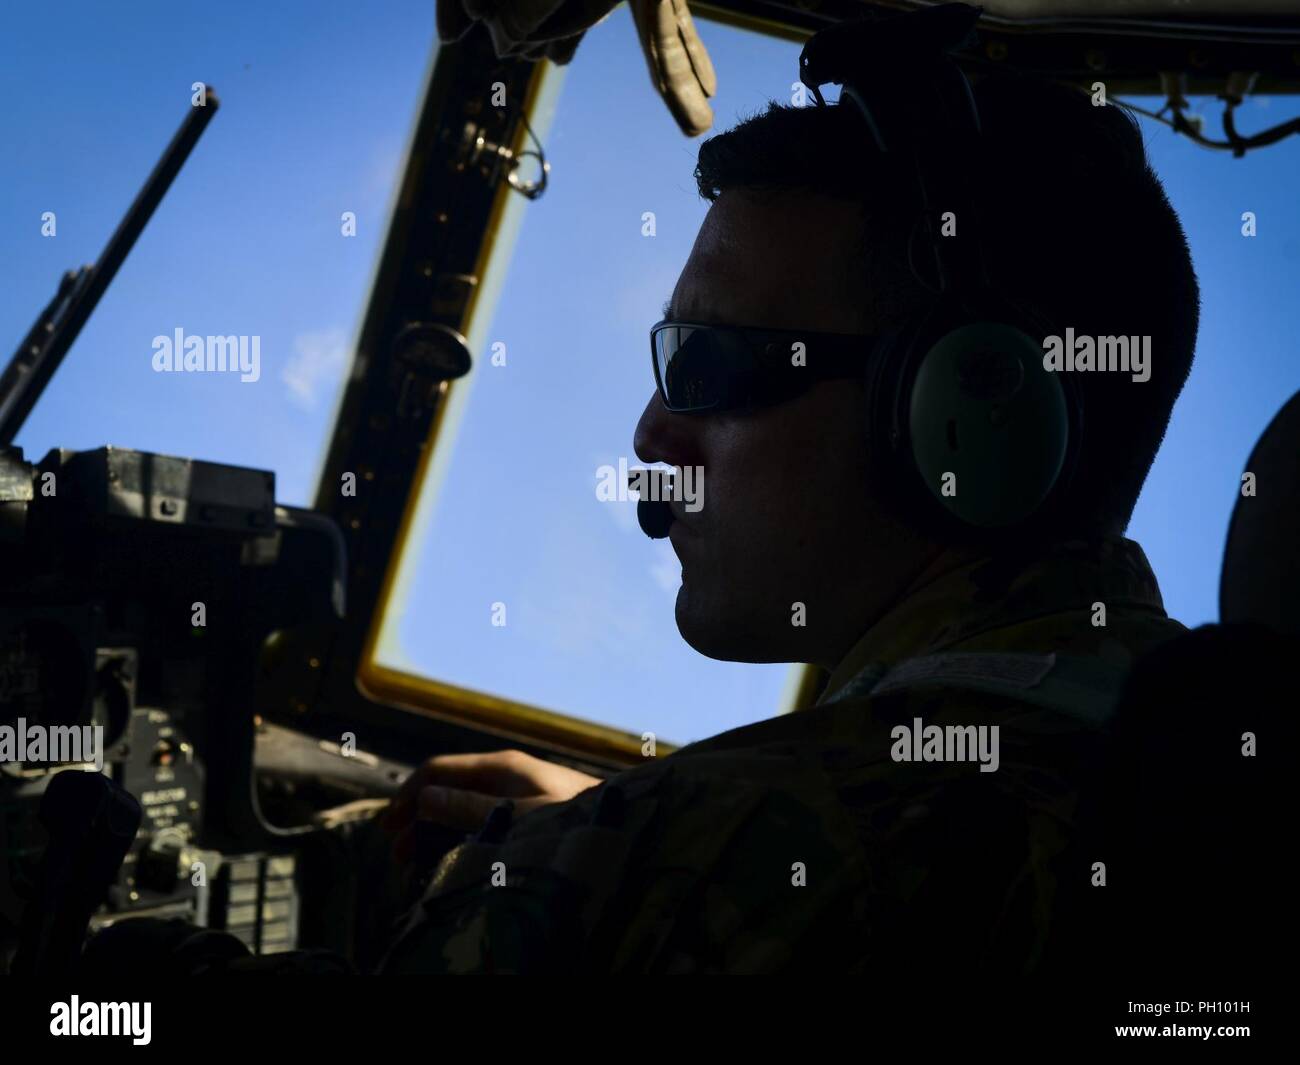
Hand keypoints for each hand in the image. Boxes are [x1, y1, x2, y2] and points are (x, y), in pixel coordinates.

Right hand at [381, 749, 600, 839]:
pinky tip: (453, 855)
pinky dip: (460, 833)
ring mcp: (514, 788)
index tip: (390, 828)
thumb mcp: (520, 816)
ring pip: (461, 803)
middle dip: (418, 818)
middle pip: (446, 787)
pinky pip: (481, 815)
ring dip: (436, 829)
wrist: (621, 820)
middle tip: (399, 855)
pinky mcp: (526, 807)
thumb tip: (425, 799)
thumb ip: (472, 809)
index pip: (438, 769)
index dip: (409, 795)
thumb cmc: (574, 817)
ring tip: (418, 862)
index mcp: (500, 766)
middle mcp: (504, 772)